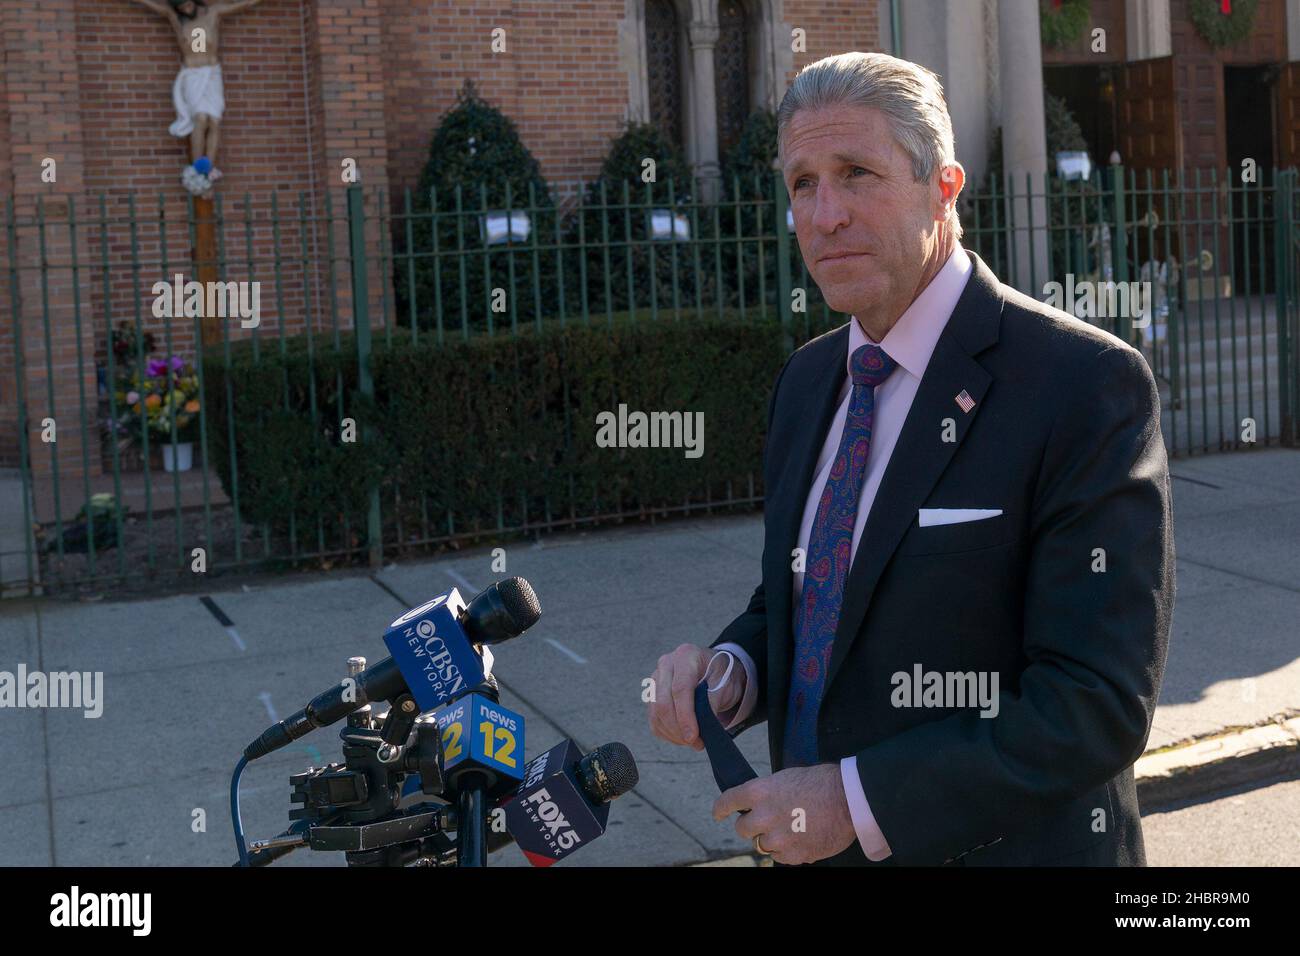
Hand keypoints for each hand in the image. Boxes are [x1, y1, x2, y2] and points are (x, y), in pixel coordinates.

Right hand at [648, 644, 743, 750]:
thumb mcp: (725, 684)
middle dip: (678, 729)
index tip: (693, 736)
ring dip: (672, 733)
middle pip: (663, 703)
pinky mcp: (652, 693)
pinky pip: (653, 718)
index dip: (685, 716)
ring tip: (692, 742)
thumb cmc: (721, 675)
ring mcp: (656, 678)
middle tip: (696, 743)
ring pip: (656, 713)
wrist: (715, 670)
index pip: (680, 689)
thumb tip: (703, 726)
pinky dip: (666, 733)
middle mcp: (666, 664)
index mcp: (686, 656)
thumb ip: (713, 702)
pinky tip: (681, 737)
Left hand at [712, 764, 856, 864]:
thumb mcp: (787, 778)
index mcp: (760, 791)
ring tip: (790, 829)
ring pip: (761, 845)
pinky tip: (801, 838)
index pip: (728, 801)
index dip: (721, 809)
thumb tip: (760, 804)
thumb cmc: (823, 783)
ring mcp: (778, 838)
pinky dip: (787, 850)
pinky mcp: (793, 855)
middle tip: (765, 822)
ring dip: (771, 839)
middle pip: (742, 829)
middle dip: (750, 826)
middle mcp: (764, 815)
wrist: (850, 799)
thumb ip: (768, 793)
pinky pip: (780, 857)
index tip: (718, 814)